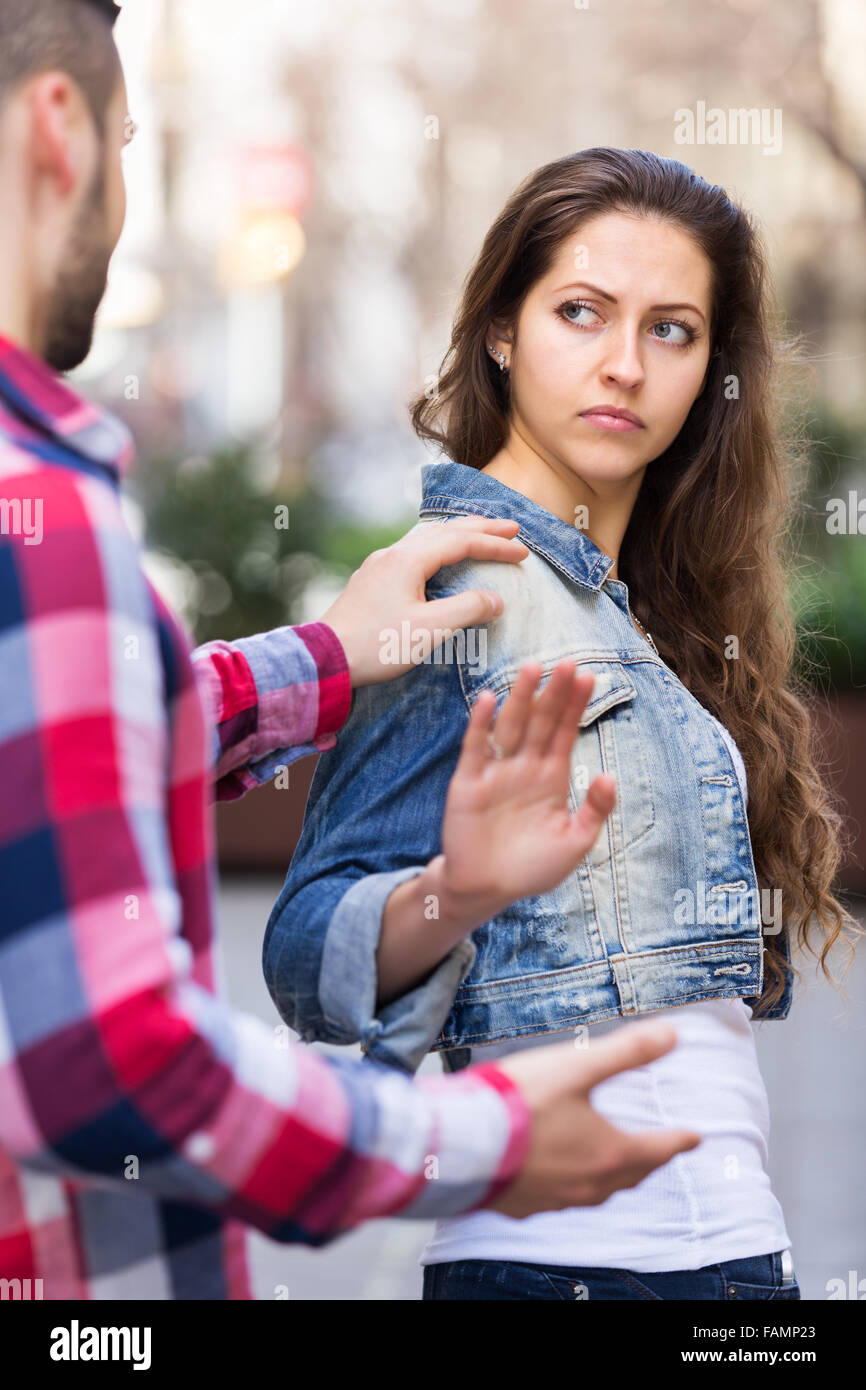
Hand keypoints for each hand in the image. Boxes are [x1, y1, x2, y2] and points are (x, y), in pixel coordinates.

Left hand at [320, 516, 527, 686]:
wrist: (323, 659)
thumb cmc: (377, 645)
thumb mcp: (430, 629)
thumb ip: (467, 609)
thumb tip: (495, 599)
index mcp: (409, 560)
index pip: (462, 542)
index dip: (495, 545)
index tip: (523, 551)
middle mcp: (393, 554)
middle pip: (444, 530)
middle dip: (481, 528)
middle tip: (512, 527)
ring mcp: (378, 565)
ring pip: (426, 538)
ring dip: (457, 534)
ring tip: (480, 534)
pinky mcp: (370, 580)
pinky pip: (412, 551)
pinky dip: (437, 547)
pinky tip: (437, 557)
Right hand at [432, 660, 616, 921]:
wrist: (487, 890)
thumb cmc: (533, 868)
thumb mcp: (574, 843)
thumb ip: (595, 811)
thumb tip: (610, 776)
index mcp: (552, 777)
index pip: (566, 732)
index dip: (576, 705)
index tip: (589, 676)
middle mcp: (525, 767)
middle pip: (542, 721)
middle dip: (554, 693)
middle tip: (569, 662)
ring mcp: (496, 772)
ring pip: (511, 726)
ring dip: (521, 698)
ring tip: (532, 668)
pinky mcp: (468, 782)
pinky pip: (476, 748)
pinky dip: (481, 724)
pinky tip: (490, 699)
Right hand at [484, 1023, 701, 1214]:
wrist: (462, 1143)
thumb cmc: (520, 1103)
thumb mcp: (578, 1066)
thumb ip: (627, 1051)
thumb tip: (673, 1035)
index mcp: (609, 1151)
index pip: (657, 1148)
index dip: (679, 1139)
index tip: (695, 1137)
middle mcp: (588, 1183)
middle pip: (631, 1175)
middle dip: (649, 1162)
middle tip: (660, 1153)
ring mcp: (555, 1198)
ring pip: (597, 1192)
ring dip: (614, 1178)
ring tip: (616, 1167)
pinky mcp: (524, 1204)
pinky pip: (560, 1199)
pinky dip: (573, 1186)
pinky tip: (560, 1177)